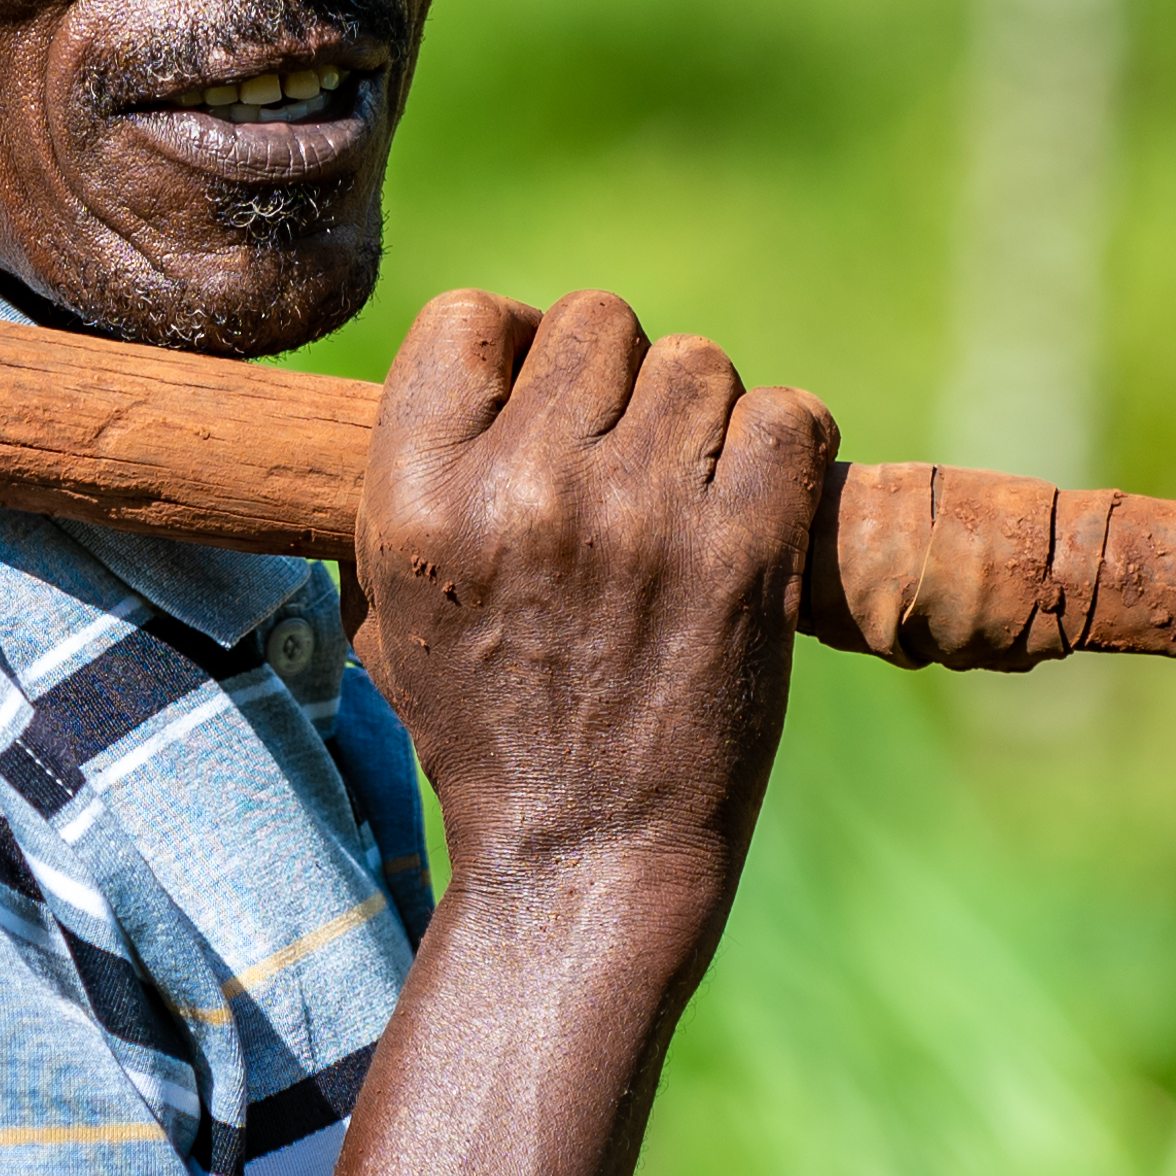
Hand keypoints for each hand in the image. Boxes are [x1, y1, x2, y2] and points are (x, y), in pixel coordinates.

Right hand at [351, 292, 828, 919]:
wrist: (582, 859)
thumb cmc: (484, 735)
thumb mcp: (390, 607)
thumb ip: (414, 480)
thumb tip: (477, 370)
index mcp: (415, 499)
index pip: (469, 316)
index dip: (516, 344)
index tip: (543, 396)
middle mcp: (522, 491)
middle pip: (597, 322)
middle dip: (617, 379)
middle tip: (628, 456)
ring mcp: (638, 517)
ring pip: (698, 363)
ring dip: (701, 416)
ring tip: (689, 493)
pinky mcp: (742, 553)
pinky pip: (785, 416)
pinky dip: (783, 446)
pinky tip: (758, 496)